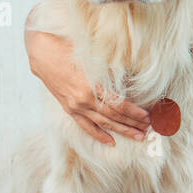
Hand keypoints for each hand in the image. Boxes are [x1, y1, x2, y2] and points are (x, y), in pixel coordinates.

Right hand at [25, 28, 151, 144]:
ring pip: (103, 123)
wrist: (42, 53)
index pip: (119, 105)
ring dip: (122, 131)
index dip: (135, 113)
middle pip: (114, 116)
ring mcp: (75, 107)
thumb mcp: (94, 57)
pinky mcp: (68, 109)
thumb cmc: (71, 50)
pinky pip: (85, 126)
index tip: (149, 116)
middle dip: (133, 123)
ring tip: (138, 136)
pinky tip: (111, 142)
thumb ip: (112, 70)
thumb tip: (133, 79)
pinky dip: (98, 134)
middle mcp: (83, 101)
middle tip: (150, 129)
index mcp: (91, 87)